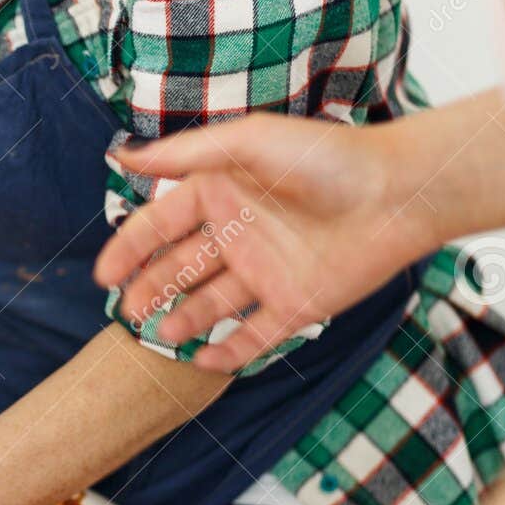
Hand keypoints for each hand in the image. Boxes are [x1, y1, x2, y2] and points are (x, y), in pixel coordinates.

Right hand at [93, 114, 434, 371]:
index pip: (161, 227)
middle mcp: (238, 236)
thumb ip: (186, 154)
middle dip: (150, 291)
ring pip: (211, 305)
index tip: (104, 275)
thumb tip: (123, 158)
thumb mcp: (248, 142)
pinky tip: (204, 362)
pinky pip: (255, 336)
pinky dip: (230, 353)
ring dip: (184, 321)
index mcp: (221, 196)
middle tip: (130, 311)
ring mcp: (266, 273)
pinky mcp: (297, 306)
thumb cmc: (326, 158)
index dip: (129, 250)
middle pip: (179, 270)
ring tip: (163, 334)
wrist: (400, 192)